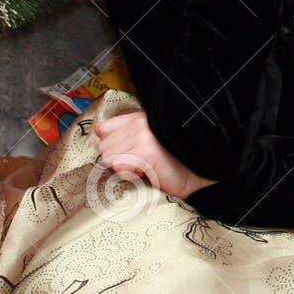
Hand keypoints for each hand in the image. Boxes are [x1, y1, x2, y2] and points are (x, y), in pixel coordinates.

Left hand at [93, 110, 212, 198]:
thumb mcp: (146, 142)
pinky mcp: (145, 151)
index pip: (104, 128)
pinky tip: (146, 171)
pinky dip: (130, 175)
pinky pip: (119, 167)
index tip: (125, 154)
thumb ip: (125, 135)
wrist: (194, 175)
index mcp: (140, 118)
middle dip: (117, 160)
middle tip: (138, 163)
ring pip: (109, 158)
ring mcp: (142, 135)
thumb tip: (99, 134)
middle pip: (104, 147)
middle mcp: (140, 122)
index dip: (111, 145)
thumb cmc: (169, 163)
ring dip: (123, 168)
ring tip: (143, 167)